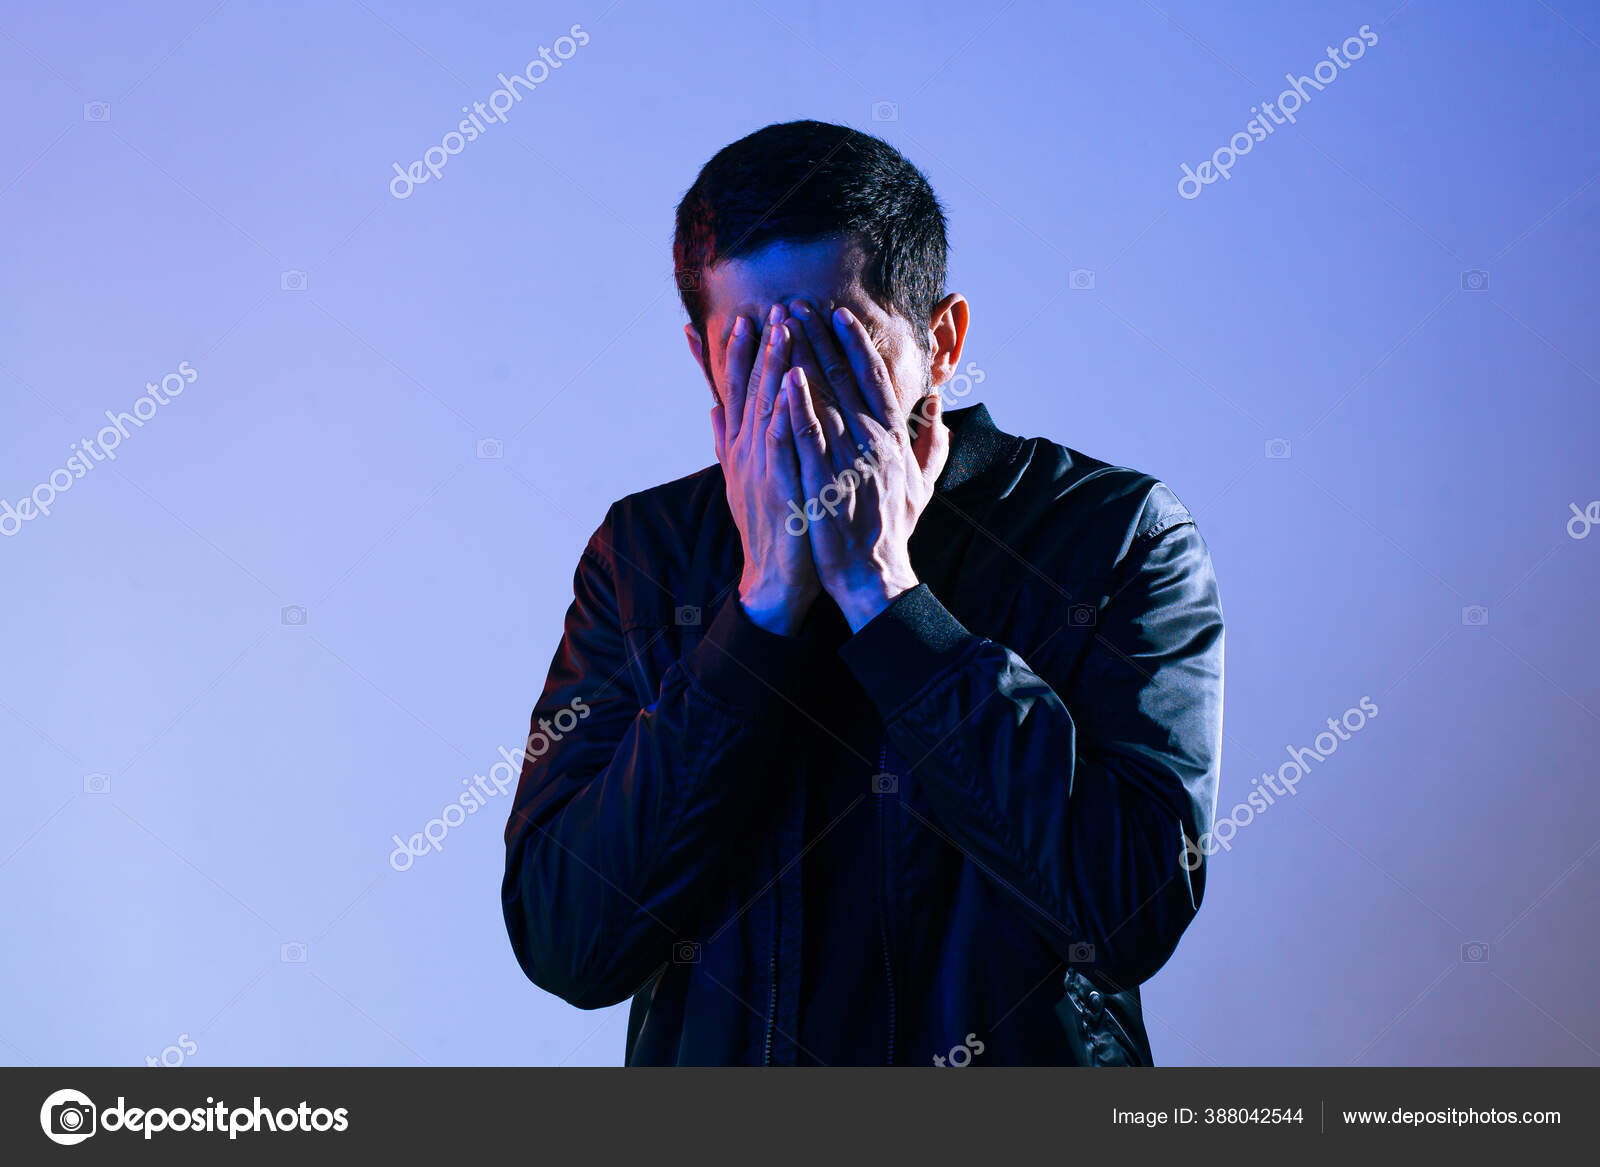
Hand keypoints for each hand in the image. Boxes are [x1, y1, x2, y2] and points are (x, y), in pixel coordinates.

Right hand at [712, 304, 819, 635]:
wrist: (776, 578)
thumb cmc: (772, 526)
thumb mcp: (744, 479)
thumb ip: (727, 440)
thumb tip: (713, 407)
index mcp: (740, 447)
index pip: (736, 391)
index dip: (737, 354)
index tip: (745, 318)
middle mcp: (746, 452)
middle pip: (750, 389)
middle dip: (758, 347)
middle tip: (768, 308)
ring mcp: (762, 467)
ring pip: (766, 406)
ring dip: (772, 366)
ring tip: (781, 328)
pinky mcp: (781, 485)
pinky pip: (784, 441)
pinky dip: (787, 411)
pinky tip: (794, 383)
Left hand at [783, 304, 949, 631]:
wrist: (874, 576)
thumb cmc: (893, 531)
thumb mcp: (922, 484)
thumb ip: (933, 443)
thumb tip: (938, 406)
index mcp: (892, 437)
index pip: (874, 377)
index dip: (855, 342)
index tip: (837, 313)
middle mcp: (873, 440)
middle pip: (845, 375)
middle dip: (819, 335)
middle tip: (797, 303)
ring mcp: (849, 458)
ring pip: (825, 395)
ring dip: (803, 354)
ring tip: (782, 323)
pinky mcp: (824, 480)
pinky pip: (809, 434)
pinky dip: (798, 402)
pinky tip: (784, 375)